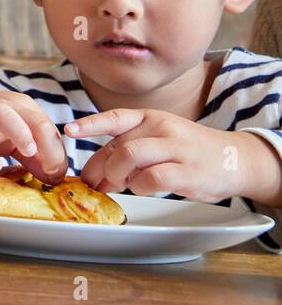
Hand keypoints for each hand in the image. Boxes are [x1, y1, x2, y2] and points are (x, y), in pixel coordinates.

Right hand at [0, 88, 68, 184]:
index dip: (57, 154)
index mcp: (23, 107)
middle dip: (47, 146)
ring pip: (4, 116)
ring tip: (29, 151)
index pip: (48, 128)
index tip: (56, 176)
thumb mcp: (11, 136)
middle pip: (35, 120)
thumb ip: (33, 156)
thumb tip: (54, 178)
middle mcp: (6, 107)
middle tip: (51, 170)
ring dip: (20, 133)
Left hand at [67, 109, 274, 204]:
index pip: (115, 117)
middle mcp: (162, 128)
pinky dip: (140, 187)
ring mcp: (176, 148)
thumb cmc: (188, 153)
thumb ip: (126, 152)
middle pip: (118, 146)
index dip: (90, 125)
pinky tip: (144, 188)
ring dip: (119, 176)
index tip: (69, 132)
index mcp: (150, 118)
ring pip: (131, 157)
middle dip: (102, 168)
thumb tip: (93, 175)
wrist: (234, 160)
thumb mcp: (157, 142)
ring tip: (122, 183)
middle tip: (98, 183)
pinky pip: (152, 178)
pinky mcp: (188, 171)